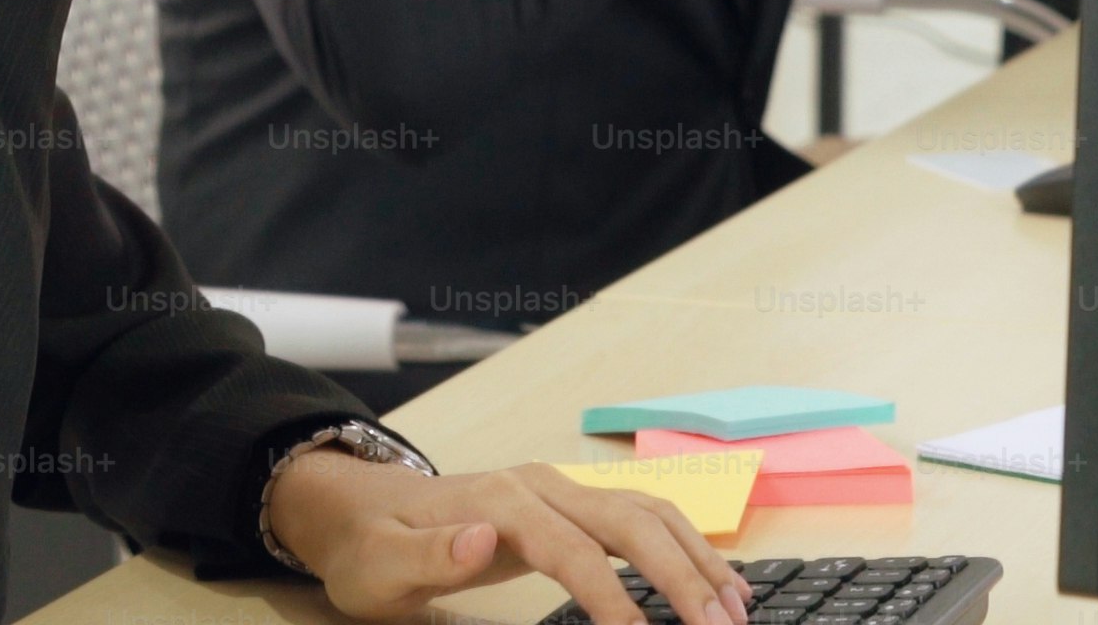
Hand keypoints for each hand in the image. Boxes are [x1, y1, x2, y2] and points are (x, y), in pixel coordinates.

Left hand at [264, 448, 749, 624]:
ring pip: (647, 512)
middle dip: (682, 575)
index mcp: (499, 501)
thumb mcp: (381, 564)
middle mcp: (539, 487)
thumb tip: (481, 538)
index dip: (615, 599)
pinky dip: (685, 545)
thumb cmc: (372, 545)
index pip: (573, 551)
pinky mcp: (569, 504)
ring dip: (696, 557)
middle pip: (630, 520)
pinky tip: (717, 581)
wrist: (361, 507)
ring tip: (736, 610)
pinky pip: (641, 517)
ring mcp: (558, 490)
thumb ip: (431, 555)